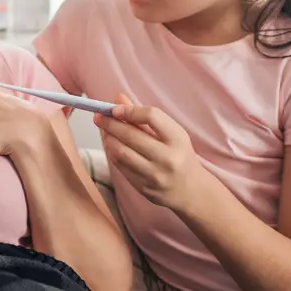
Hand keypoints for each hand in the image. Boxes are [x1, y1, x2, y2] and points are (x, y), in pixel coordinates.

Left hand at [94, 94, 202, 211]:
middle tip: (98, 116)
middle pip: (131, 135)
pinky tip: (111, 145)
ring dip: (108, 139)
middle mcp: (167, 158)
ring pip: (121, 153)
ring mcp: (154, 175)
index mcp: (177, 139)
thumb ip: (145, 116)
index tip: (115, 108)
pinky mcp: (144, 188)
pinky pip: (121, 167)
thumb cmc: (179, 155)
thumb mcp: (171, 133)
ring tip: (104, 131)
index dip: (130, 110)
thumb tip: (119, 99)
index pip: (151, 116)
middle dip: (110, 124)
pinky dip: (113, 153)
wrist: (191, 190)